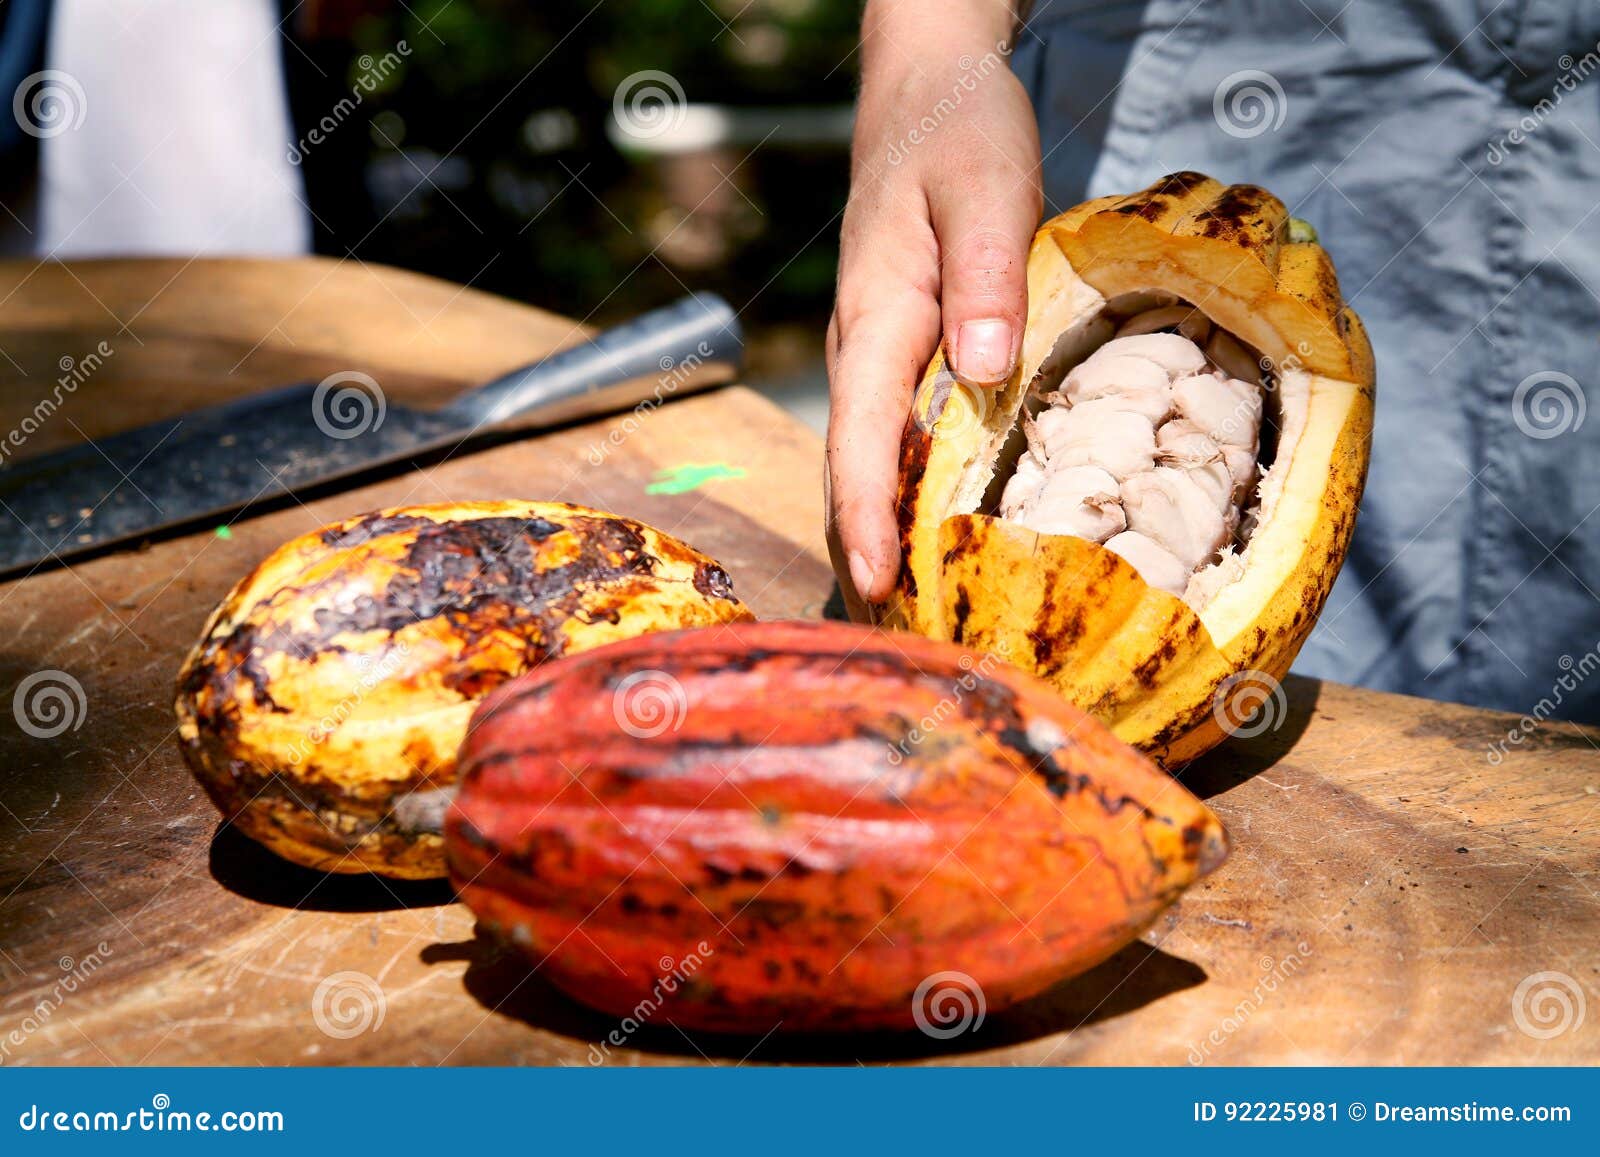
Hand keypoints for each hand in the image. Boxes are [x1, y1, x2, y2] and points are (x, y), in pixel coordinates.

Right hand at [827, 1, 1041, 611]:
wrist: (925, 95)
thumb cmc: (957, 134)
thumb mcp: (986, 188)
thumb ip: (989, 277)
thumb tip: (986, 374)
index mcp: (876, 320)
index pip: (859, 437)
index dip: (865, 516)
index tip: (882, 585)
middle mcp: (863, 352)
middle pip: (854, 471)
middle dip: (872, 553)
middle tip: (915, 639)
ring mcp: (878, 358)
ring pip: (872, 463)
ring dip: (889, 534)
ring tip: (930, 614)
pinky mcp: (904, 356)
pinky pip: (896, 441)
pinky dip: (911, 494)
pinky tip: (949, 532)